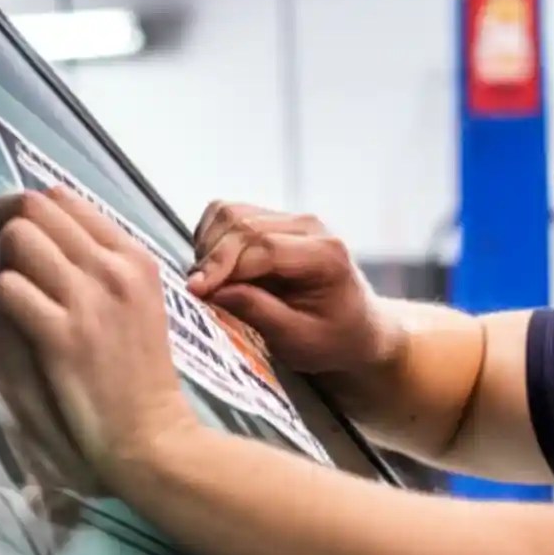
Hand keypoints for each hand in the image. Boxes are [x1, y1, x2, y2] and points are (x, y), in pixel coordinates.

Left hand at [0, 188, 196, 485]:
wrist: (150, 435)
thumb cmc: (140, 375)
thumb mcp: (138, 303)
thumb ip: (101, 268)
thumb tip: (42, 237)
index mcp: (133, 258)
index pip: (65, 199)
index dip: (25, 207)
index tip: (8, 226)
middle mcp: (113, 269)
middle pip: (35, 209)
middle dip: (1, 223)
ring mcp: (88, 300)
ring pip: (17, 240)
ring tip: (3, 293)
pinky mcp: (62, 336)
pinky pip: (6, 290)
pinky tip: (5, 325)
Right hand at [186, 201, 402, 373]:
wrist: (357, 326)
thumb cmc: (334, 339)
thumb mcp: (300, 341)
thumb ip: (259, 313)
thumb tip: (213, 292)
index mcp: (325, 255)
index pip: (263, 246)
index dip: (223, 265)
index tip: (196, 292)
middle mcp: (309, 226)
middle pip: (241, 223)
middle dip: (211, 258)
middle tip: (198, 294)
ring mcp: (292, 219)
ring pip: (231, 213)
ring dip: (209, 246)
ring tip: (210, 283)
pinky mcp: (275, 220)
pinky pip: (230, 215)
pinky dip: (213, 238)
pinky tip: (218, 269)